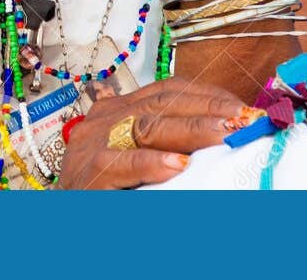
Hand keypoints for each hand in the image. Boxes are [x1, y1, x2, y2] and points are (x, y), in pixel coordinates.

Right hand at [55, 77, 254, 189]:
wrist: (64, 216)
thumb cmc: (106, 189)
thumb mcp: (134, 155)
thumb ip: (164, 141)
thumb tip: (219, 131)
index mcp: (117, 111)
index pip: (166, 90)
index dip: (204, 95)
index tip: (239, 107)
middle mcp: (104, 121)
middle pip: (161, 105)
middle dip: (206, 109)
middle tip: (242, 120)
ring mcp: (94, 145)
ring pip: (147, 128)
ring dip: (192, 130)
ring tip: (224, 134)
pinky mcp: (90, 174)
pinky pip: (123, 164)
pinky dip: (152, 163)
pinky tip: (178, 165)